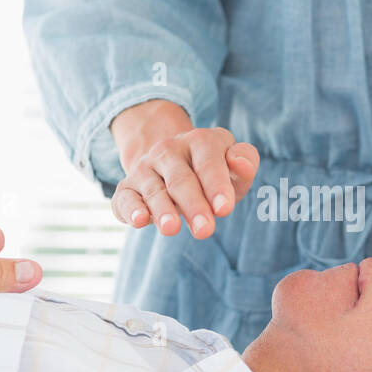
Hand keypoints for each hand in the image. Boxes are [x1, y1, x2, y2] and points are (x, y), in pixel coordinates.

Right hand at [109, 99, 258, 237]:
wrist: (171, 164)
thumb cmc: (212, 173)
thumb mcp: (233, 167)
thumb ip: (245, 162)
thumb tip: (239, 163)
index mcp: (199, 140)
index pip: (208, 162)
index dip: (216, 185)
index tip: (224, 209)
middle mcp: (168, 150)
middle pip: (181, 179)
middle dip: (193, 205)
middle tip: (205, 230)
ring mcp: (144, 168)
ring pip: (154, 190)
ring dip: (163, 209)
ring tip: (172, 228)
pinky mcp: (127, 188)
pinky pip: (125, 198)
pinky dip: (131, 209)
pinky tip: (139, 220)